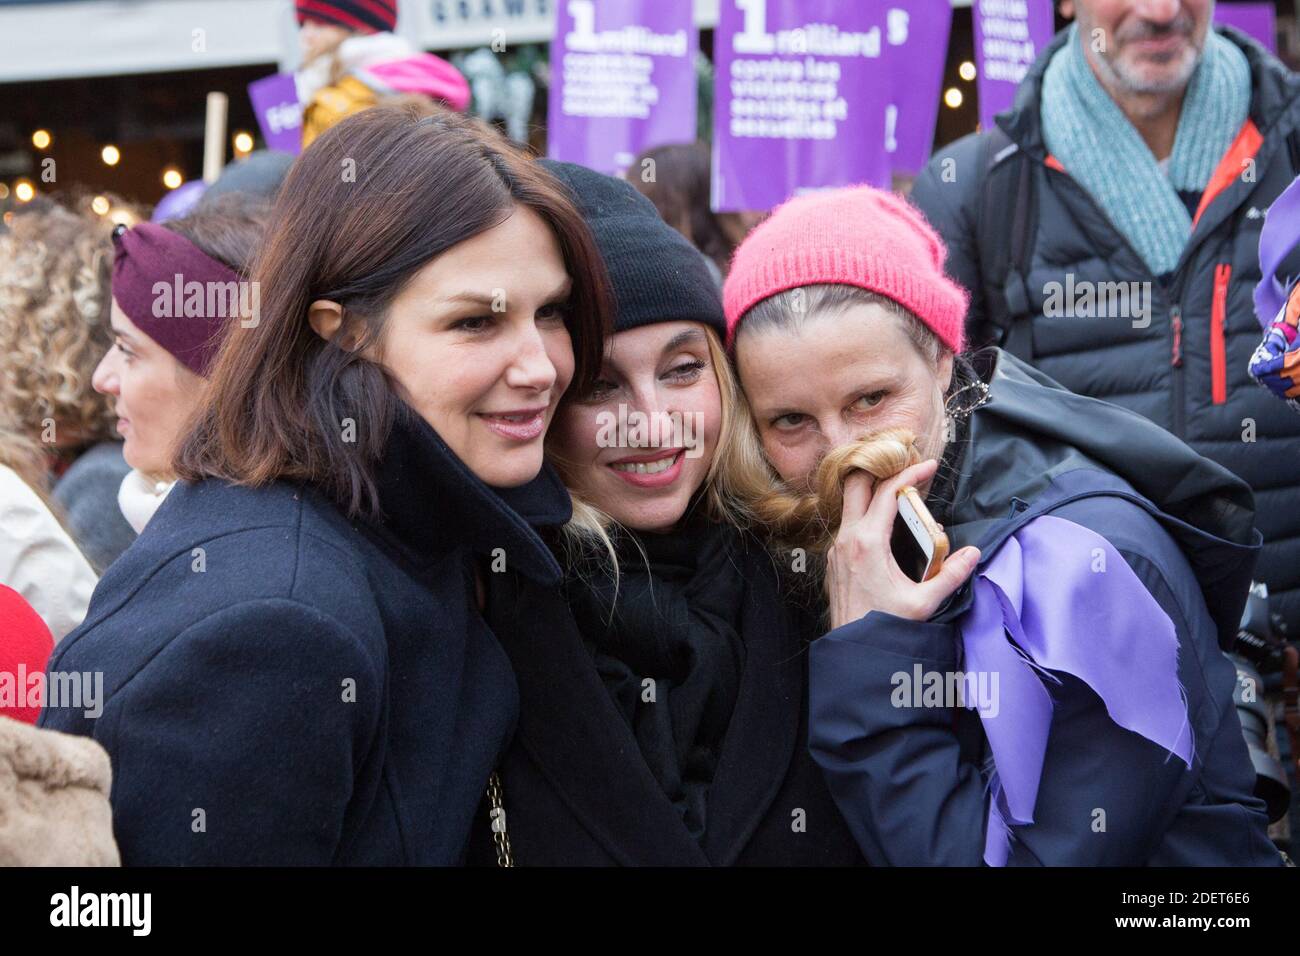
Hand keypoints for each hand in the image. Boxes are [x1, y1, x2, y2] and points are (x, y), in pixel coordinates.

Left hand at [826, 458, 980, 628]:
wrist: (852, 647)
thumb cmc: (884, 626)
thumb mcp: (923, 602)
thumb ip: (951, 576)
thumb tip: (973, 553)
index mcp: (867, 543)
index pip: (886, 493)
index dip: (909, 474)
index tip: (928, 465)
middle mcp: (847, 539)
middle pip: (856, 485)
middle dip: (880, 469)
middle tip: (907, 468)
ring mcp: (837, 547)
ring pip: (850, 503)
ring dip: (872, 490)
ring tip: (900, 491)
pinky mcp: (834, 557)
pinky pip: (848, 522)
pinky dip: (866, 511)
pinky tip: (886, 520)